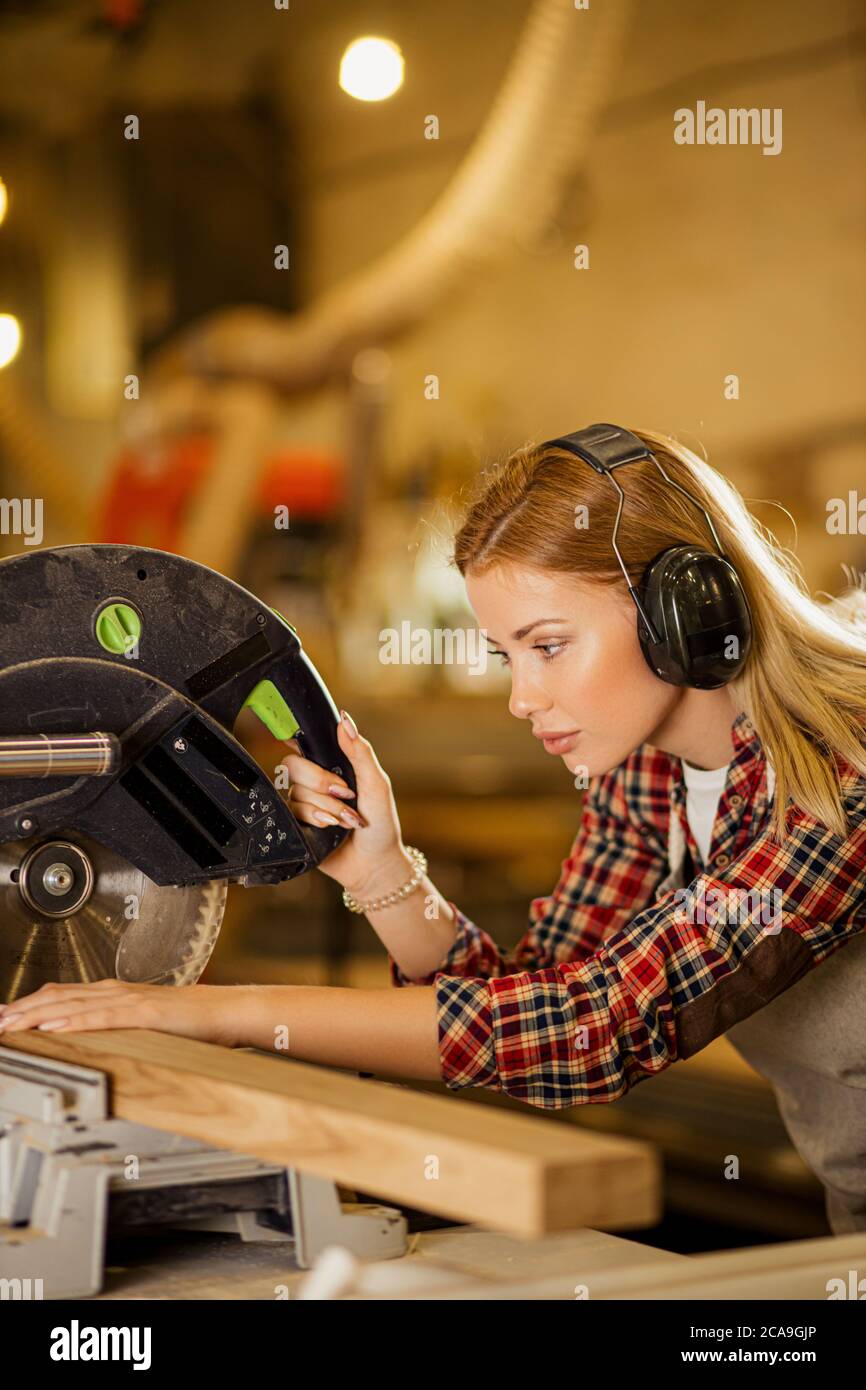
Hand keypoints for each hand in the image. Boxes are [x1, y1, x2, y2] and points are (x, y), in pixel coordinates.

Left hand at [0, 980, 242, 1045]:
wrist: (225, 1012)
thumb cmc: (191, 1021)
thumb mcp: (146, 1022)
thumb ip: (118, 1027)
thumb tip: (93, 1038)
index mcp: (116, 994)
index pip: (62, 996)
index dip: (30, 1004)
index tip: (5, 1016)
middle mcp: (117, 992)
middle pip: (59, 997)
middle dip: (22, 1010)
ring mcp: (128, 1001)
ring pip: (72, 1005)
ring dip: (37, 1015)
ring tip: (10, 1024)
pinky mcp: (142, 1014)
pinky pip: (101, 1018)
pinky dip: (73, 1021)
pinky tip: (53, 1027)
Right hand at [279, 710, 407, 896]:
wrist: (374, 863)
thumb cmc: (380, 823)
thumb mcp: (376, 783)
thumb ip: (360, 752)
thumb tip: (345, 721)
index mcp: (332, 766)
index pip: (305, 744)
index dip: (297, 740)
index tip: (299, 743)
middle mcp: (314, 782)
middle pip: (293, 765)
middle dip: (321, 782)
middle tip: (346, 795)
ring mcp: (303, 803)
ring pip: (296, 792)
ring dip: (327, 807)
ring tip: (346, 820)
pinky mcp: (296, 824)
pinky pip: (292, 812)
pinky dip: (316, 819)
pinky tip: (331, 828)